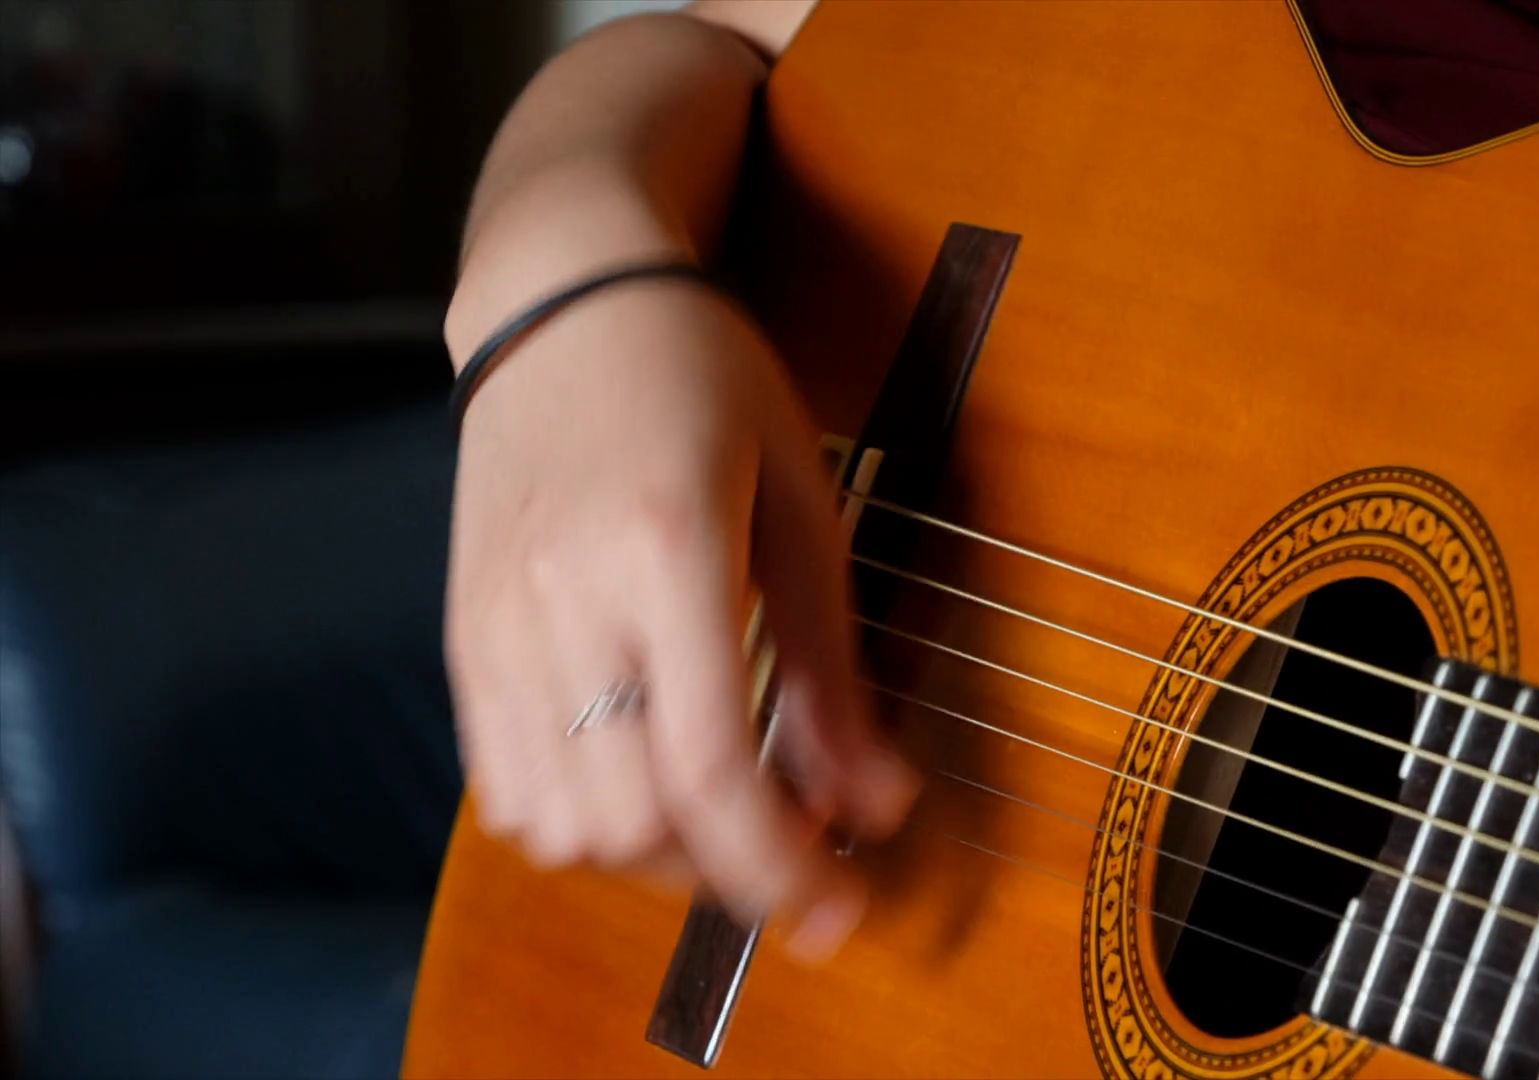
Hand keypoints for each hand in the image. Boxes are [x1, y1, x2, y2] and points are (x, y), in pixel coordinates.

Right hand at [443, 278, 918, 957]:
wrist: (561, 305)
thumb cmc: (701, 383)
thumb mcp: (801, 504)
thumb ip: (833, 666)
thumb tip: (881, 804)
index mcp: (666, 550)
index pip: (711, 768)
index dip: (783, 865)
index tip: (841, 903)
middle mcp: (564, 601)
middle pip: (631, 823)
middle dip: (725, 872)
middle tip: (793, 849)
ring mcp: (495, 626)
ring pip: (558, 830)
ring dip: (651, 858)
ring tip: (718, 816)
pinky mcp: (460, 640)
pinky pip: (505, 791)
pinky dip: (581, 824)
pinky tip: (639, 780)